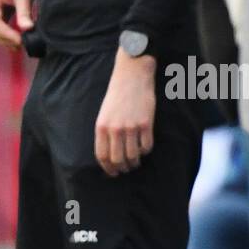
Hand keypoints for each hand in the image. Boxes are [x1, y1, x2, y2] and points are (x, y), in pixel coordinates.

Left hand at [94, 51, 156, 175]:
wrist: (132, 75)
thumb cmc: (117, 95)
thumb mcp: (104, 113)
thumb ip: (105, 132)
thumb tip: (110, 155)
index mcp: (101, 126)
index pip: (102, 156)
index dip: (108, 168)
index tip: (113, 173)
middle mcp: (115, 129)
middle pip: (118, 160)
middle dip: (122, 168)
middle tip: (126, 168)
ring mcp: (131, 127)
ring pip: (133, 156)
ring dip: (135, 162)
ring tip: (136, 161)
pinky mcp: (146, 124)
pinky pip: (146, 147)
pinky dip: (145, 151)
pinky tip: (144, 147)